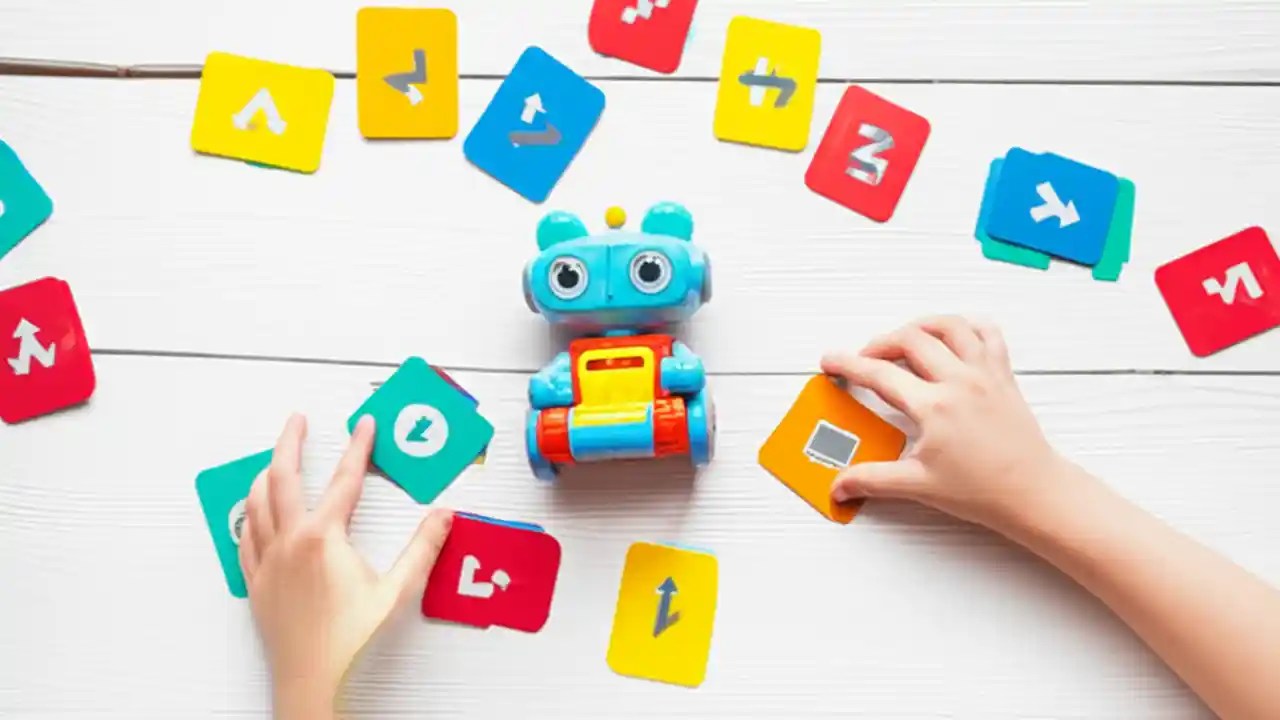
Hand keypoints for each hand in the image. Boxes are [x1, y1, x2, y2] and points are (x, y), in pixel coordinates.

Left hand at [239, 414, 452, 718]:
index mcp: (324, 538)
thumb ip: (423, 549)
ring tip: (274, 458)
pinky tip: (254, 512)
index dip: (358, 447)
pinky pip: (245, 536)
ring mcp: (268, 561)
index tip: (364, 425)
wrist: (312, 680)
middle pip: (283, 477)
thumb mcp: (397, 591)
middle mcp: (290, 542)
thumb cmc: (350, 642)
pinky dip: (250, 514)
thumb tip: (443, 517)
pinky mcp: (256, 581)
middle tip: (297, 421)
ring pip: (256, 502)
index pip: (344, 479)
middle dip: (290, 442)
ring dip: (266, 473)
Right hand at [821, 316, 1067, 532]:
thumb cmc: (985, 489)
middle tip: (864, 358)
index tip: (831, 362)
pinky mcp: (1002, 375)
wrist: (1032, 492)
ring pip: (947, 326)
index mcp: (934, 407)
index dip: (848, 365)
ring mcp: (984, 373)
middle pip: (909, 339)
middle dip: (878, 343)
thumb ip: (873, 479)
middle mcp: (959, 382)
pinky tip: (952, 333)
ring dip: (919, 326)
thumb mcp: (918, 485)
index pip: (879, 374)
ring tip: (903, 338)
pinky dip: (966, 325)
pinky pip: (987, 332)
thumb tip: (841, 485)